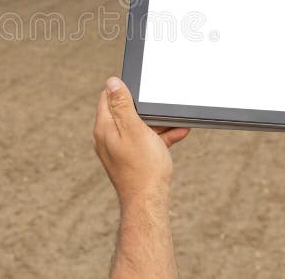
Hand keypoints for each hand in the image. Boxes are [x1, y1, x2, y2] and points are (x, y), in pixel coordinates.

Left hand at [93, 77, 189, 203]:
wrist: (148, 203)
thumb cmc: (143, 168)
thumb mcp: (134, 129)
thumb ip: (122, 105)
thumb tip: (111, 82)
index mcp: (105, 128)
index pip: (107, 97)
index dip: (123, 89)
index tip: (141, 88)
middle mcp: (108, 137)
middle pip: (124, 111)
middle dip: (146, 107)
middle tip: (162, 105)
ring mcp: (119, 149)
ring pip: (138, 126)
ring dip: (158, 122)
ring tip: (177, 119)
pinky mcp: (131, 159)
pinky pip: (145, 141)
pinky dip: (160, 136)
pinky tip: (179, 132)